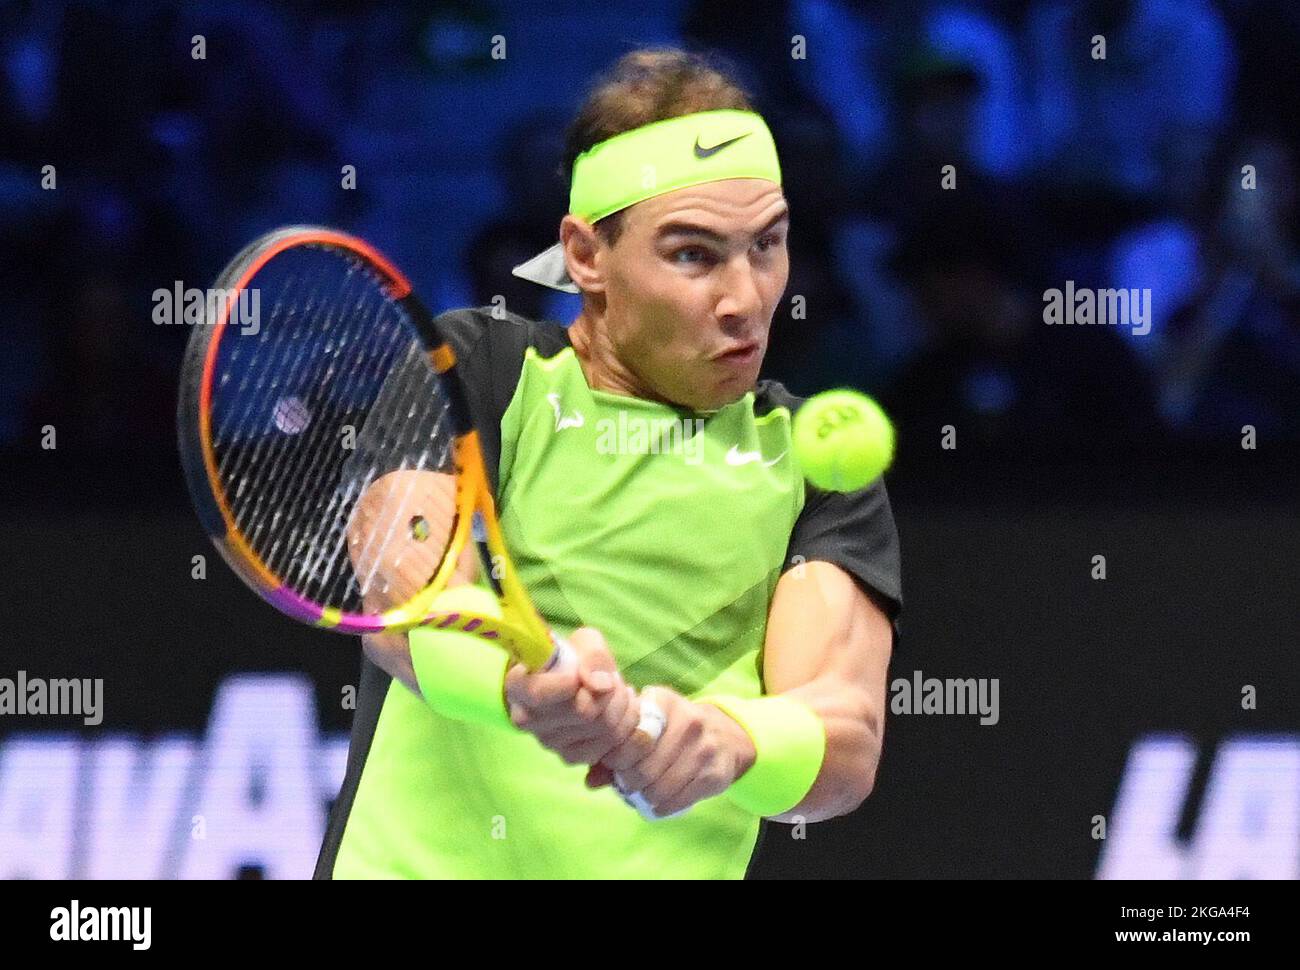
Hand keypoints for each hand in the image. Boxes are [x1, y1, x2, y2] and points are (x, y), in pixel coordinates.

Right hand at [504, 627, 643, 766]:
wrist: (572, 680)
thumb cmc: (572, 658)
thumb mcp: (584, 642)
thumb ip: (593, 655)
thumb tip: (600, 685)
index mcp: (519, 686)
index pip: (540, 693)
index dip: (570, 682)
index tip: (581, 672)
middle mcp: (528, 719)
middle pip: (583, 712)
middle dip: (610, 690)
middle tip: (612, 678)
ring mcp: (548, 742)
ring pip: (603, 729)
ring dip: (622, 706)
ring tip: (618, 690)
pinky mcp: (570, 757)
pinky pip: (610, 746)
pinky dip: (625, 724)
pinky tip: (620, 710)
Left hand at [586, 687, 757, 817]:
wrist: (724, 735)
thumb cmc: (671, 730)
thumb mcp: (645, 725)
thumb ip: (614, 749)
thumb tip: (590, 781)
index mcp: (664, 701)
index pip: (630, 737)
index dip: (615, 757)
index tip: (614, 763)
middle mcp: (688, 721)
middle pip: (643, 767)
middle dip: (628, 781)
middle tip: (626, 782)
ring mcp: (705, 748)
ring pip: (660, 787)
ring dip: (644, 796)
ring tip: (641, 792)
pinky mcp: (715, 774)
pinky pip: (678, 801)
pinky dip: (662, 807)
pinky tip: (657, 801)